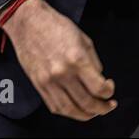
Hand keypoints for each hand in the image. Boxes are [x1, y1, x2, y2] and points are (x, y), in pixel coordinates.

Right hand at [2, 0, 117, 120]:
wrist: (28, 22)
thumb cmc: (55, 26)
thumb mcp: (84, 39)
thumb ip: (94, 62)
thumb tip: (99, 80)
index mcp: (77, 59)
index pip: (99, 88)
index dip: (109, 92)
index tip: (110, 88)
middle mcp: (62, 73)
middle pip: (87, 103)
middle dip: (101, 108)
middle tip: (107, 106)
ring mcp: (49, 81)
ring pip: (70, 110)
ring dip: (85, 115)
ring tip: (93, 112)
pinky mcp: (38, 85)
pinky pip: (54, 106)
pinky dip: (67, 111)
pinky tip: (75, 108)